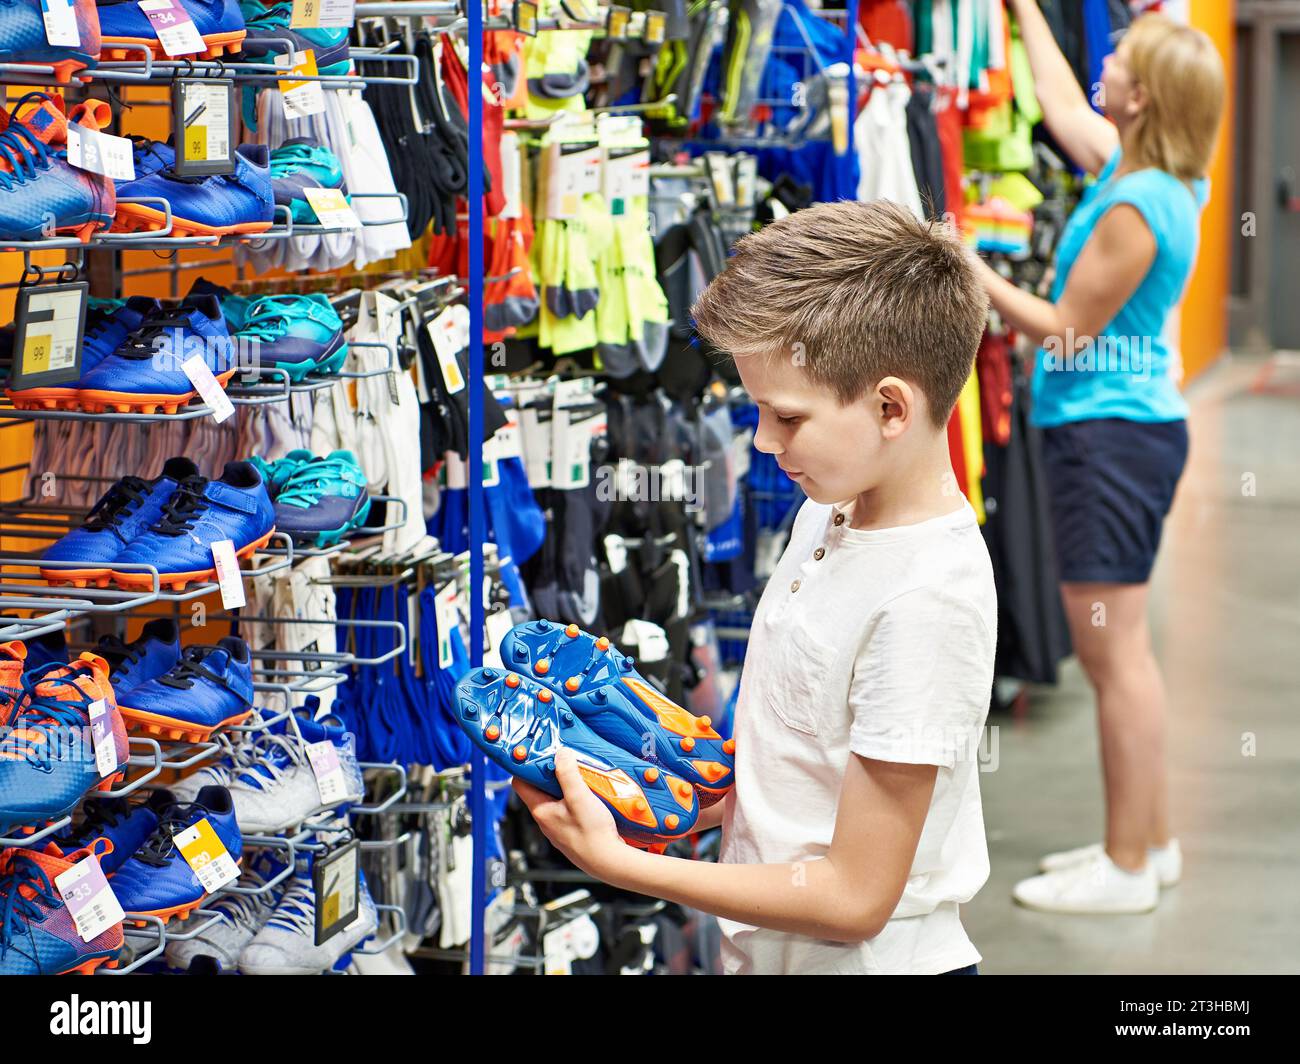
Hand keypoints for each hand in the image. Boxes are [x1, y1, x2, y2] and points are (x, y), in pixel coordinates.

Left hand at [512, 748, 631, 882]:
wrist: (608, 861)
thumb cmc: (591, 835)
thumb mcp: (579, 797)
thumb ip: (568, 774)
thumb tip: (560, 755)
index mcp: (541, 811)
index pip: (520, 783)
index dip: (526, 767)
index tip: (538, 754)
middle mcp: (546, 820)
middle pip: (540, 788)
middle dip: (552, 773)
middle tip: (565, 760)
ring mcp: (559, 826)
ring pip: (557, 798)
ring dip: (567, 785)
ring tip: (581, 775)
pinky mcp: (573, 830)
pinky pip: (569, 808)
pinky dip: (577, 797)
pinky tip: (591, 795)